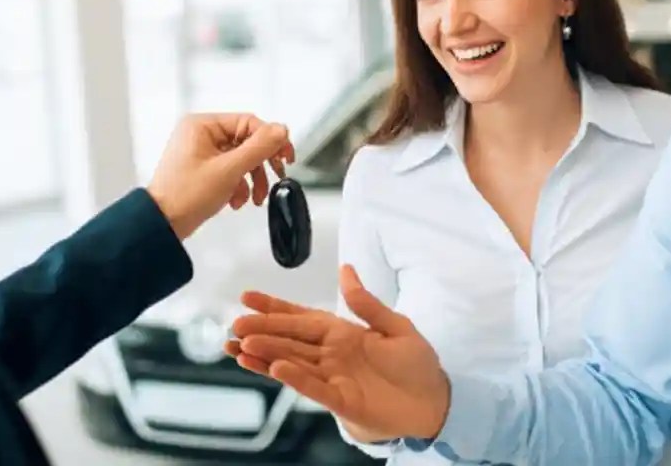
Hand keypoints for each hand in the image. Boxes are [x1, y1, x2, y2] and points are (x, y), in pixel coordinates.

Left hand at [146, 113, 294, 239]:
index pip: (249, 123)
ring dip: (252, 179)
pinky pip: (231, 171)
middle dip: (261, 165)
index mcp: (202, 125)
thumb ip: (259, 147)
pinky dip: (239, 186)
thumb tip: (280, 129)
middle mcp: (201, 134)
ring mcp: (202, 152)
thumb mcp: (229, 169)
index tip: (286, 156)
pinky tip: (237, 201)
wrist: (162, 225)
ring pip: (241, 158)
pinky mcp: (204, 169)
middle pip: (247, 141)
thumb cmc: (184, 196)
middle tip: (277, 175)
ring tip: (256, 198)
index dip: (271, 140)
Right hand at [227, 265, 449, 441]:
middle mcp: (331, 355)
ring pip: (292, 363)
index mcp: (341, 333)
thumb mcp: (396, 326)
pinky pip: (313, 387)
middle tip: (235, 325)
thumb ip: (366, 303)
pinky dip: (294, 378)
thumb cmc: (417, 363)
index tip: (247, 297)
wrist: (435, 400)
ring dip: (267, 355)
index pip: (301, 317)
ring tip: (239, 348)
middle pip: (289, 340)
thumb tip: (346, 270)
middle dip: (262, 332)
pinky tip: (275, 368)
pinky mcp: (341, 400)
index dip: (274, 308)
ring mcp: (333, 378)